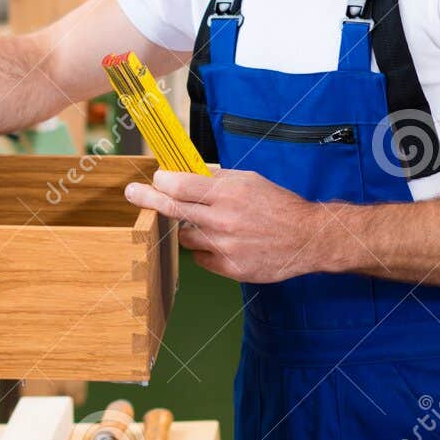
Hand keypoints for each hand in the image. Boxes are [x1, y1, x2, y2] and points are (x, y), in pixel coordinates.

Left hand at [123, 168, 351, 282]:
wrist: (307, 238)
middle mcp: (223, 219)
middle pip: (172, 209)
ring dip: (188, 228)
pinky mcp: (230, 268)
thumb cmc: (277, 205)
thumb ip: (215, 178)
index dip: (162, 181)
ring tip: (210, 223)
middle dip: (147, 199)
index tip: (157, 179)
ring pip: (184, 237)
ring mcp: (225, 246)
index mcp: (228, 193)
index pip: (179, 185)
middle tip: (132, 193)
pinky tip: (223, 242)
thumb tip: (183, 171)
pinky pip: (200, 258)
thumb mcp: (248, 180)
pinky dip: (205, 250)